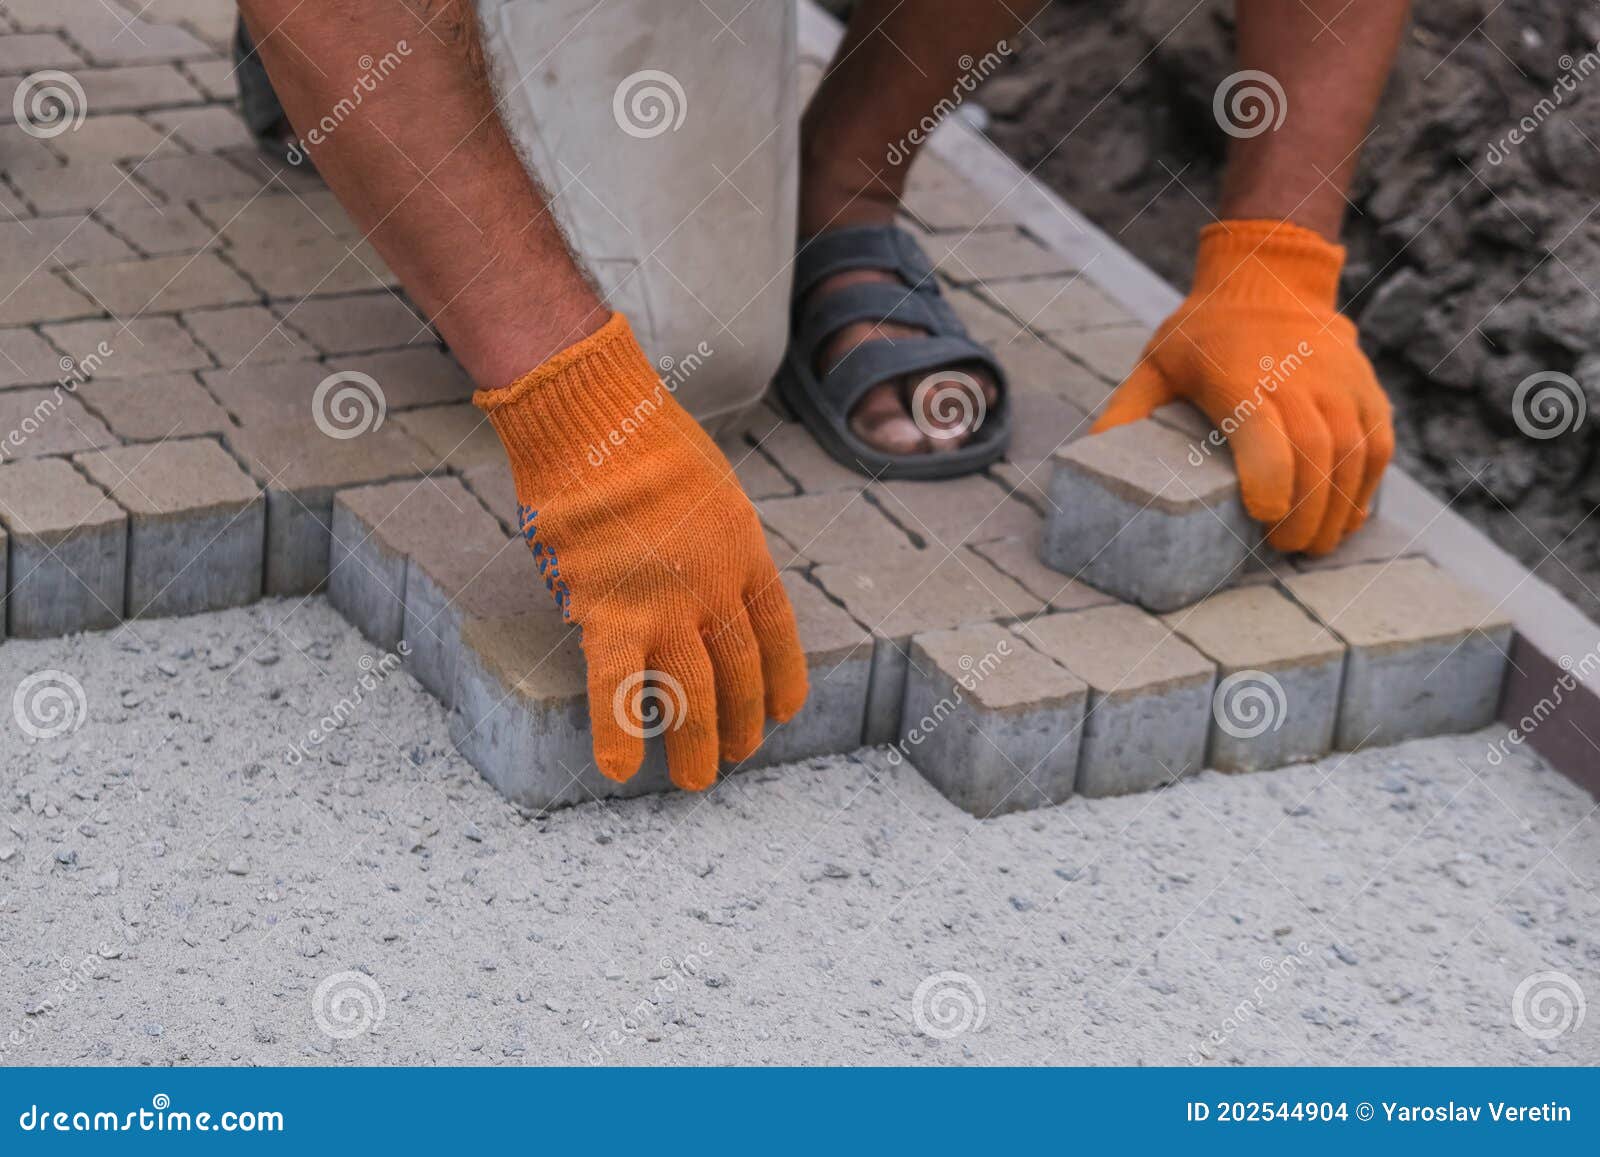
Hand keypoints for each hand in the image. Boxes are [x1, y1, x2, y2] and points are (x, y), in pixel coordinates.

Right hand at [475, 313, 808, 789]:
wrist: (597, 420)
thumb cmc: (643, 437)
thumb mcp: (711, 483)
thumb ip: (713, 533)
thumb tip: (702, 562)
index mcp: (745, 551)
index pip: (775, 629)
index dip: (783, 674)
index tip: (785, 710)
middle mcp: (716, 587)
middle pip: (739, 670)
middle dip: (743, 720)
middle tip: (739, 754)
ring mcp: (667, 605)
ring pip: (693, 694)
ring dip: (698, 743)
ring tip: (697, 780)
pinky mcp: (610, 612)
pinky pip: (616, 688)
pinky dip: (618, 733)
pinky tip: (621, 770)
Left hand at [1092, 219, 1392, 554]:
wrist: (1265, 280)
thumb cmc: (1202, 335)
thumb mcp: (1155, 364)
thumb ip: (1127, 412)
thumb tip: (1092, 461)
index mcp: (1240, 375)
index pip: (1265, 431)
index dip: (1271, 480)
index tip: (1262, 518)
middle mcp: (1297, 377)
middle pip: (1315, 453)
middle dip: (1305, 512)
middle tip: (1285, 549)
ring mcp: (1337, 382)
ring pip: (1353, 453)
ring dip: (1338, 508)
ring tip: (1315, 546)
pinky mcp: (1365, 389)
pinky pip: (1378, 444)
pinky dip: (1367, 488)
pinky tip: (1347, 518)